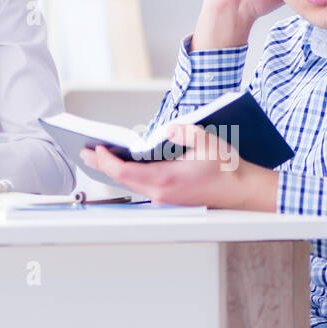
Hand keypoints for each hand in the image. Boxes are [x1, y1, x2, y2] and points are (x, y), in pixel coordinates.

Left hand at [78, 123, 278, 210]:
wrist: (241, 190)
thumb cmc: (227, 168)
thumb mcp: (208, 142)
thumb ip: (185, 132)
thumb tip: (167, 130)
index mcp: (166, 179)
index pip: (125, 172)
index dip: (107, 161)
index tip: (95, 149)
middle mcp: (161, 193)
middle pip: (123, 179)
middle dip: (102, 165)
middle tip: (84, 153)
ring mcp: (164, 198)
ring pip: (131, 184)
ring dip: (114, 171)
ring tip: (98, 158)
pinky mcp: (169, 198)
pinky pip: (141, 186)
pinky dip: (128, 175)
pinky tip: (124, 166)